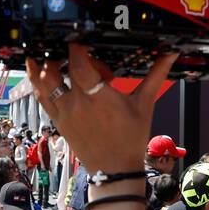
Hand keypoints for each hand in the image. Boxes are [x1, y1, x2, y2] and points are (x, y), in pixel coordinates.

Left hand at [26, 44, 175, 178]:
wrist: (115, 170)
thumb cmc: (131, 138)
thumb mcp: (144, 105)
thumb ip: (156, 75)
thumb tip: (172, 54)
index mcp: (99, 98)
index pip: (78, 63)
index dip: (78, 47)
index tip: (84, 39)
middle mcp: (77, 104)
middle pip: (58, 68)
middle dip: (68, 56)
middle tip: (82, 55)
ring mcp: (64, 113)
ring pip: (43, 81)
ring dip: (45, 64)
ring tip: (55, 55)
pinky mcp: (58, 120)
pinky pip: (41, 96)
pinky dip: (37, 80)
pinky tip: (37, 67)